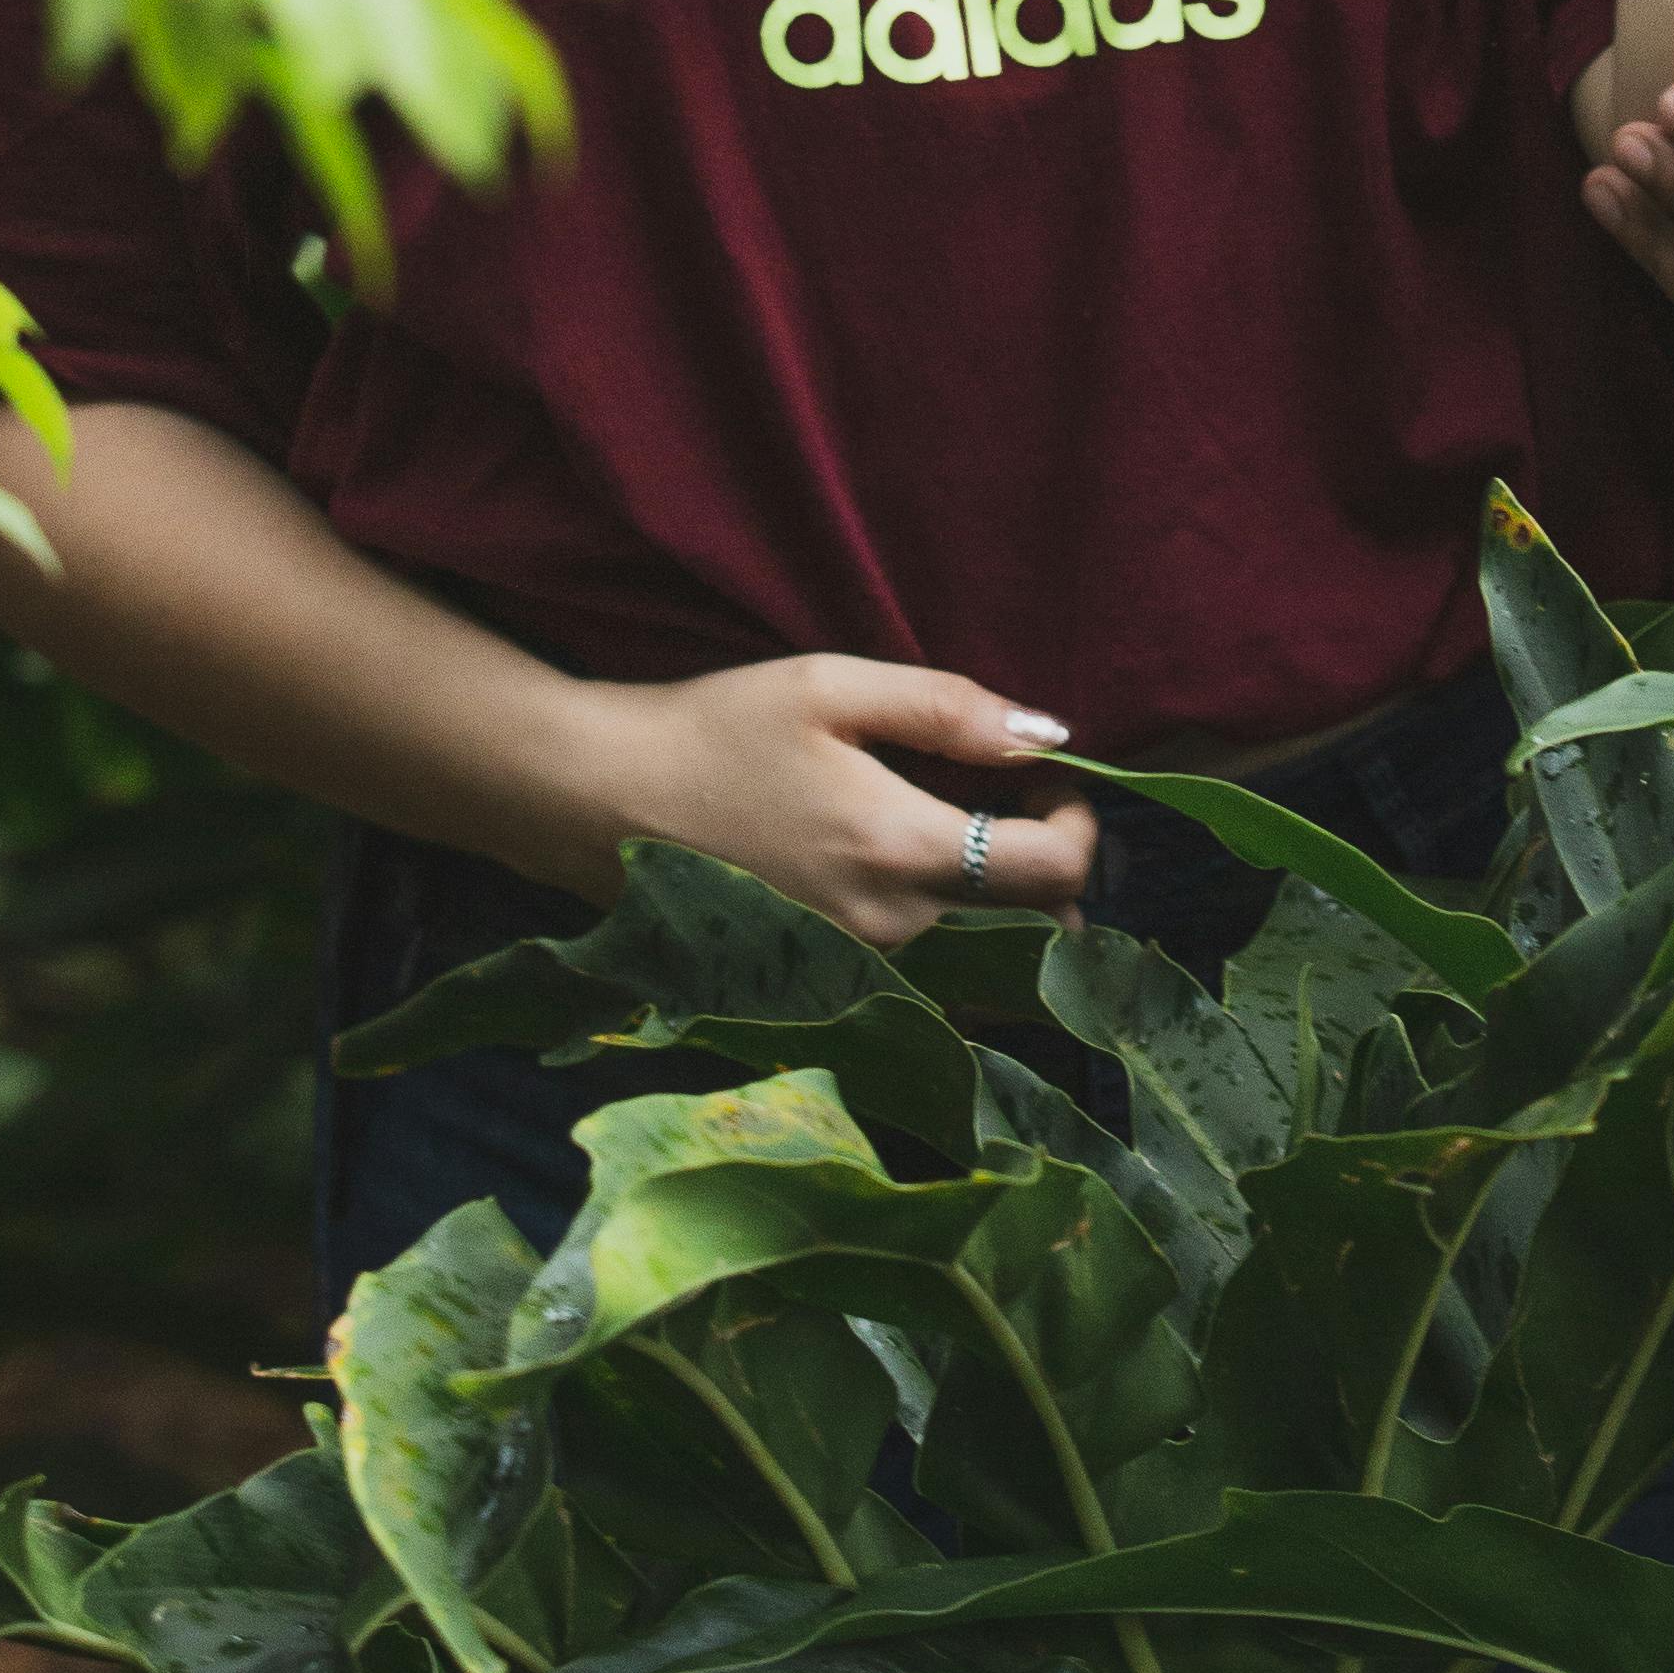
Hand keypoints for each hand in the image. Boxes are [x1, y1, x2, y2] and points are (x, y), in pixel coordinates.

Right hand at [557, 650, 1097, 943]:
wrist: (596, 804)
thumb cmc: (715, 732)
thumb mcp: (833, 687)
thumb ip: (950, 710)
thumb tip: (1050, 733)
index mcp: (904, 856)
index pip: (1058, 877)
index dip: (1077, 821)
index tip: (1043, 773)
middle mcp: (893, 935)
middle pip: (1023, 916)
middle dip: (1033, 848)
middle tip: (987, 781)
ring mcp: (853, 972)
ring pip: (969, 937)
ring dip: (978, 878)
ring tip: (919, 804)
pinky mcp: (818, 984)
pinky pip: (914, 961)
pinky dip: (928, 912)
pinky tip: (875, 853)